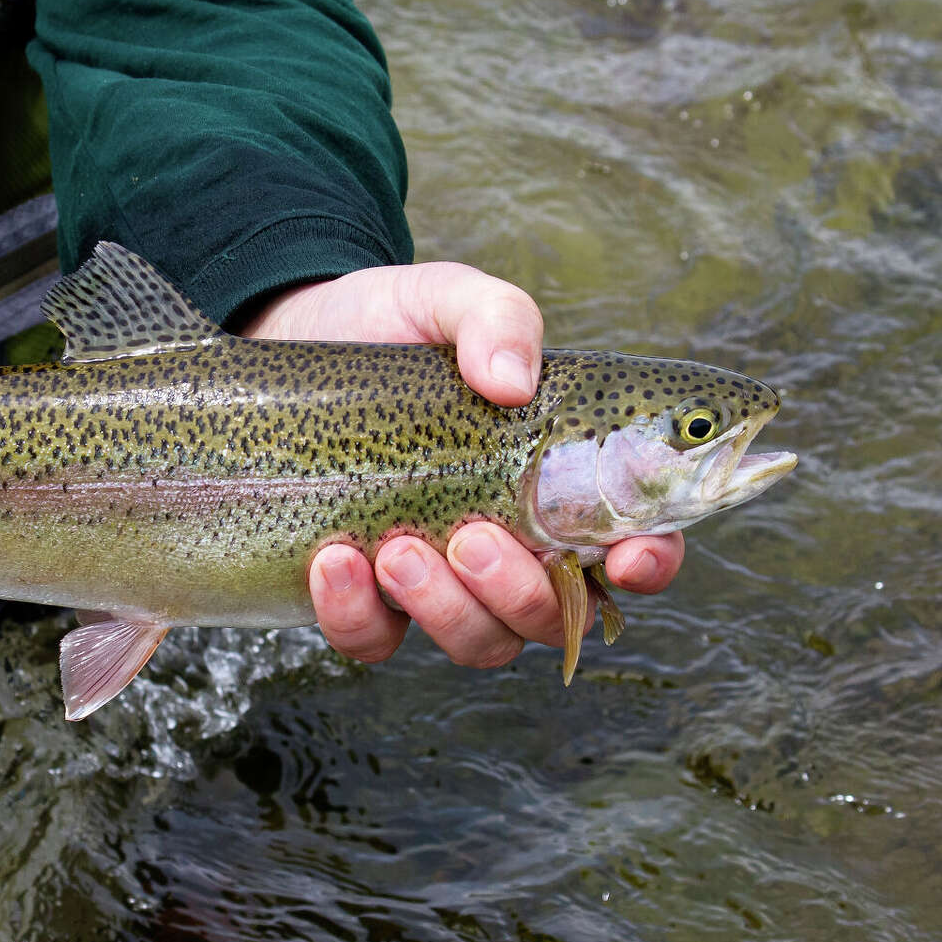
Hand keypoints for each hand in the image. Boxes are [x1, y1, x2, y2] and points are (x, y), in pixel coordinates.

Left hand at [241, 263, 684, 666]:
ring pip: (478, 642)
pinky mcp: (364, 596)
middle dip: (518, 592)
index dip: (647, 564)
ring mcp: (440, 580)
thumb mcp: (447, 299)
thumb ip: (497, 319)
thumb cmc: (392, 324)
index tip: (628, 555)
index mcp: (557, 483)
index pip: (632, 546)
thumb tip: (511, 382)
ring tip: (395, 548)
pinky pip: (374, 641)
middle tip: (470, 536)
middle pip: (550, 616)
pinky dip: (356, 615)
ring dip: (445, 611)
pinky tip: (334, 560)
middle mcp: (512, 546)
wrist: (294, 335)